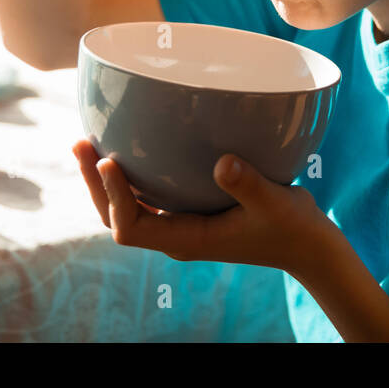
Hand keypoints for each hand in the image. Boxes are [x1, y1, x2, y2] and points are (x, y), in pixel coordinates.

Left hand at [72, 139, 330, 278]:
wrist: (307, 245)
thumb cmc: (292, 228)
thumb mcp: (277, 204)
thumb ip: (250, 185)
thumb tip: (222, 163)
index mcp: (187, 240)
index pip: (130, 226)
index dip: (113, 196)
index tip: (108, 160)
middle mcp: (176, 234)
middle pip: (116, 217)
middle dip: (95, 183)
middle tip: (81, 142)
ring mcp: (181, 224)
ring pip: (127, 207)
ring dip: (105, 180)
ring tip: (90, 141)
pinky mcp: (191, 211)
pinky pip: (148, 197)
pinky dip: (131, 176)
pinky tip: (132, 146)